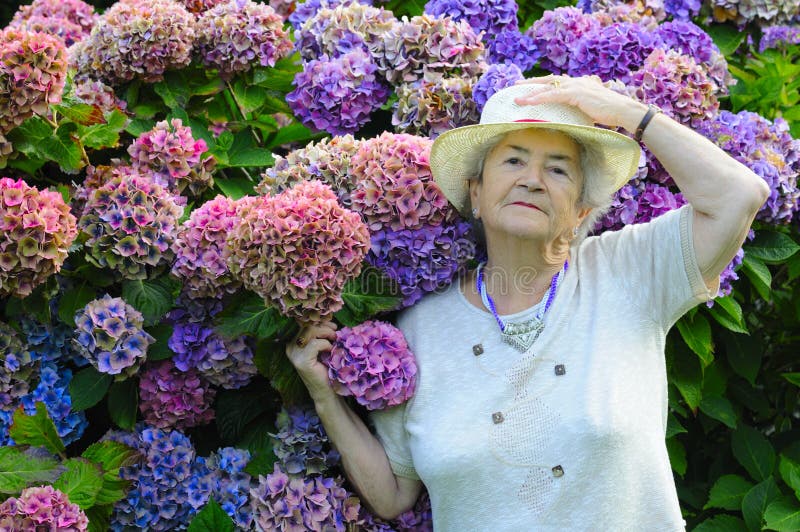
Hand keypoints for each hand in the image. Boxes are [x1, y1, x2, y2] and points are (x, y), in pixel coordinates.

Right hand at [286, 320, 337, 399]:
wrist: (327, 390)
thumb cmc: (326, 367)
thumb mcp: (322, 346)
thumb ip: (320, 333)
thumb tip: (329, 320)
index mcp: (293, 342)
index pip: (303, 323)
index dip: (319, 321)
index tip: (333, 326)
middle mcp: (290, 347)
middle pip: (307, 325)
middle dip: (324, 326)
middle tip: (335, 334)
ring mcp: (294, 354)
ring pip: (310, 331)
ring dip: (326, 333)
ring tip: (334, 341)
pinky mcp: (301, 361)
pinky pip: (315, 344)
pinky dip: (325, 344)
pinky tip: (329, 350)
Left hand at [513, 75, 648, 132]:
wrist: (623, 110)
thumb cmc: (610, 114)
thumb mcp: (591, 111)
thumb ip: (580, 111)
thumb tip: (570, 119)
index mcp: (580, 84)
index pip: (557, 82)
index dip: (543, 84)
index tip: (530, 87)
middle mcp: (576, 81)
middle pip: (549, 80)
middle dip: (531, 83)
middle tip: (516, 86)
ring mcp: (576, 86)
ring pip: (548, 87)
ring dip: (531, 92)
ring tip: (517, 98)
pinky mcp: (576, 93)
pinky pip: (553, 95)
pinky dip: (539, 98)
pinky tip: (528, 102)